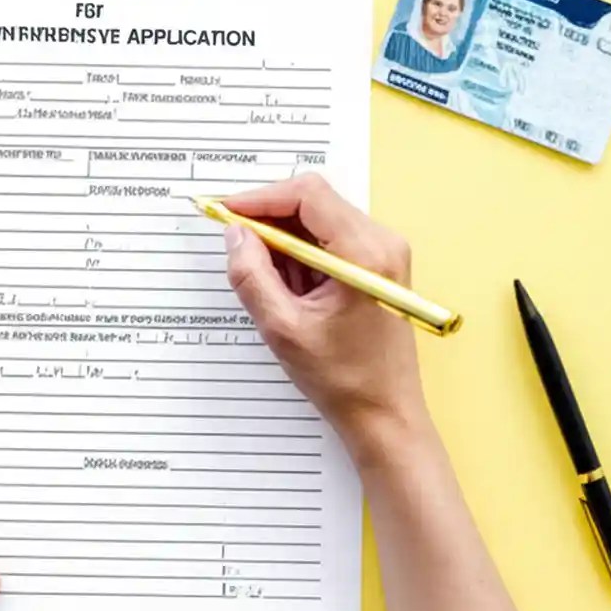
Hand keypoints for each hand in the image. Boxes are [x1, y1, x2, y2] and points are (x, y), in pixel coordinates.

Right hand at [223, 174, 429, 464]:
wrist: (385, 414)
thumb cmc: (342, 380)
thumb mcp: (283, 328)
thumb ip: (252, 275)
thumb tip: (234, 235)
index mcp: (364, 253)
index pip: (308, 195)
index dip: (260, 198)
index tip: (225, 212)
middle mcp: (381, 243)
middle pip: (314, 202)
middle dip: (268, 218)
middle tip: (234, 243)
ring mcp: (383, 254)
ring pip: (319, 221)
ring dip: (284, 240)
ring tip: (265, 280)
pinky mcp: (377, 266)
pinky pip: (330, 240)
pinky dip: (300, 254)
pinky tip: (287, 288)